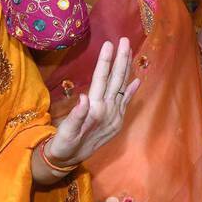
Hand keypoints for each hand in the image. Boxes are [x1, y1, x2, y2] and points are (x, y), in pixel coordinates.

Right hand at [45, 38, 140, 169]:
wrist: (69, 161)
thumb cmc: (64, 145)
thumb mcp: (66, 133)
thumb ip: (76, 117)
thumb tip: (83, 98)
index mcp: (95, 110)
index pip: (101, 79)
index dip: (105, 61)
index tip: (109, 44)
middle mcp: (108, 111)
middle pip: (116, 79)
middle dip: (121, 59)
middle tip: (125, 40)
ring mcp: (115, 116)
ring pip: (122, 87)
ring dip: (127, 68)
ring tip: (130, 51)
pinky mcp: (116, 121)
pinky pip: (126, 102)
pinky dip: (131, 90)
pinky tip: (137, 80)